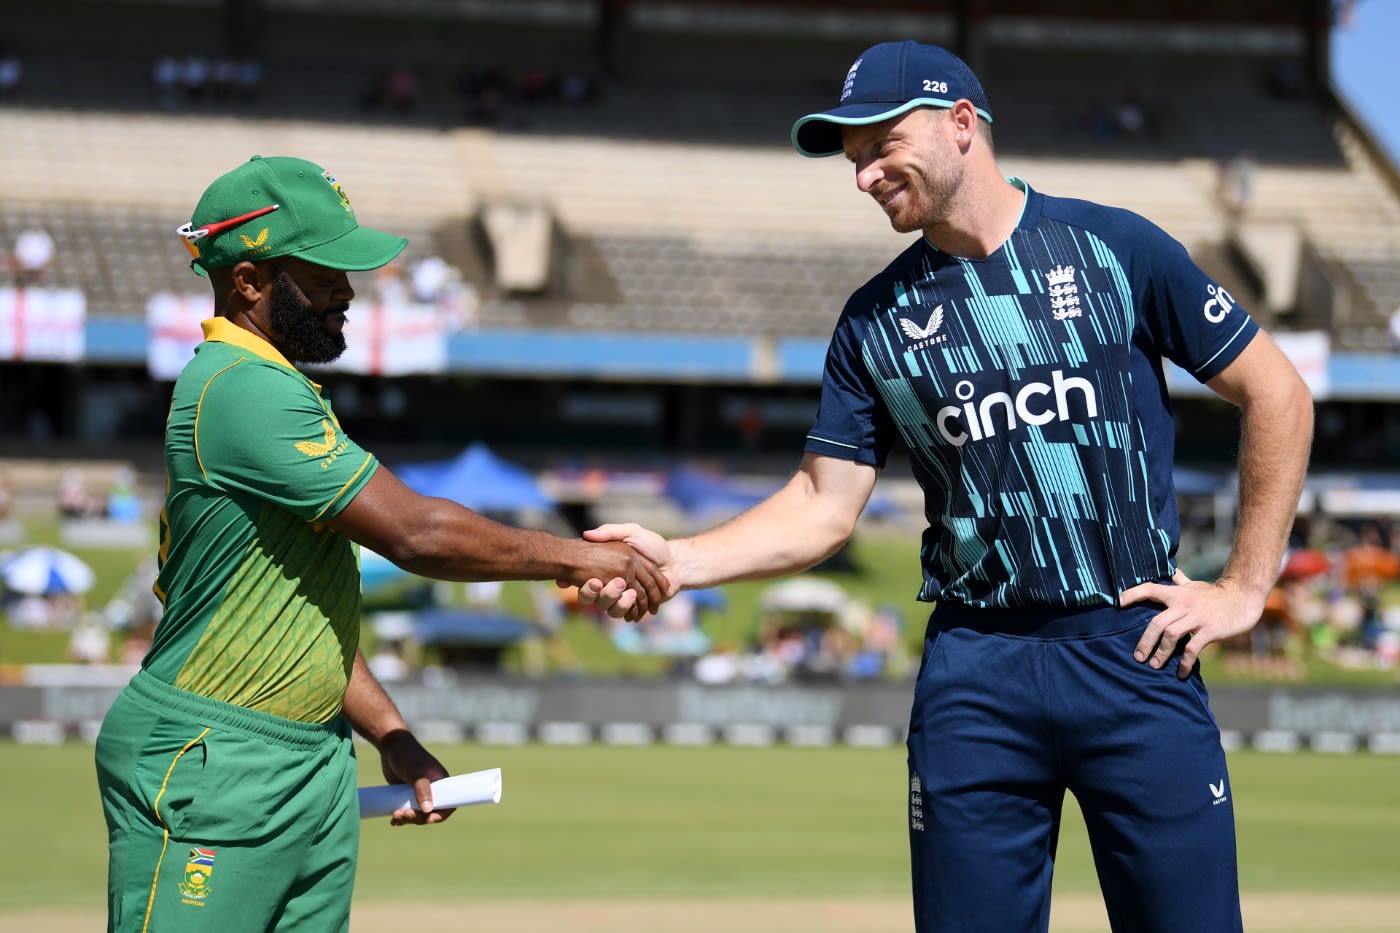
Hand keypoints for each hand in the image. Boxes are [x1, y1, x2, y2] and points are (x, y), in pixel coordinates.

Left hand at [376, 729, 452, 825]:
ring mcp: (419, 794)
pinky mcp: (407, 795)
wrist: (391, 747)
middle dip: (417, 818)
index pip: (447, 806)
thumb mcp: (417, 773)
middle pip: (430, 813)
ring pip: (417, 815)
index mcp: (441, 784)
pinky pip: (407, 811)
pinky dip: (401, 818)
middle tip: (403, 814)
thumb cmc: (408, 756)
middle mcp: (432, 790)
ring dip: (407, 819)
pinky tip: (393, 820)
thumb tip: (428, 811)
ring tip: (395, 816)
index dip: (438, 816)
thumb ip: (423, 791)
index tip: (426, 819)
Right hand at [575, 523, 677, 619]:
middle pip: (599, 597)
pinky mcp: (635, 607)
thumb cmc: (654, 545)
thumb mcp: (632, 532)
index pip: (590, 578)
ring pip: (611, 608)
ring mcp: (623, 597)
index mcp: (607, 568)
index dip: (587, 583)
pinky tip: (637, 609)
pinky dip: (631, 611)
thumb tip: (587, 534)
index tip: (592, 580)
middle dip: (605, 593)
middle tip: (614, 585)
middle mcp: (611, 584)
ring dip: (619, 603)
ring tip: (632, 594)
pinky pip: (627, 613)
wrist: (676, 562)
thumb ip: (611, 531)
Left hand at [1120, 569, 1267, 678]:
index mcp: (1177, 593)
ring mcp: (1197, 617)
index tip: (1118, 602)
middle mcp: (1184, 604)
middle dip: (1145, 641)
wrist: (1244, 596)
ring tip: (1154, 666)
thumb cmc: (1216, 593)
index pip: (1150, 589)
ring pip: (1171, 636)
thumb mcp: (1195, 585)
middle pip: (1156, 622)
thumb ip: (1180, 581)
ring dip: (1161, 653)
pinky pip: (1192, 649)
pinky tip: (1180, 673)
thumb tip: (1171, 572)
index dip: (1133, 594)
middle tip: (1138, 657)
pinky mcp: (1210, 630)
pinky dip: (1184, 663)